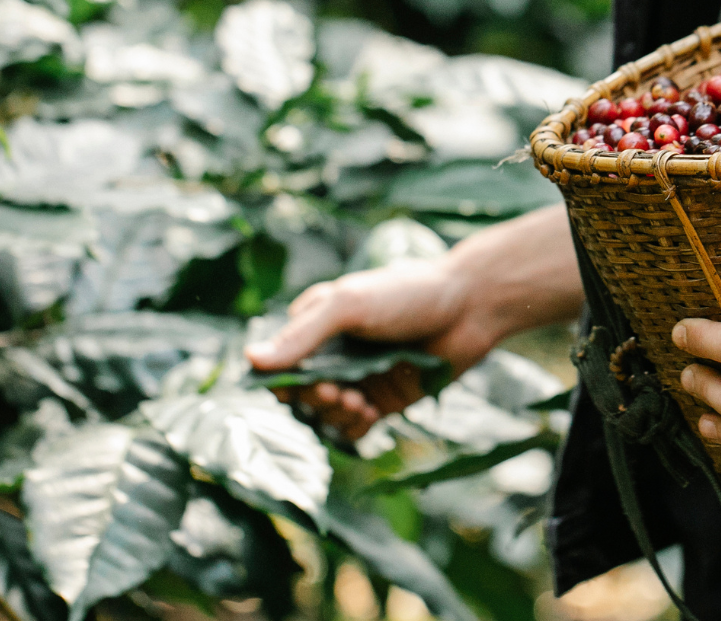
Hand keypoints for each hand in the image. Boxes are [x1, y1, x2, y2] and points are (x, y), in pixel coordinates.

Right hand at [245, 204, 582, 439]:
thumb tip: (251, 359)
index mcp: (316, 325)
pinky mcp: (385, 400)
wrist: (469, 306)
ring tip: (359, 403)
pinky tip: (371, 413)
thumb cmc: (406, 293)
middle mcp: (334, 354)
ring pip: (327, 414)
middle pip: (302, 394)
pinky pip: (357, 427)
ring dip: (335, 416)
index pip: (280, 364)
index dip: (282, 381)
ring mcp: (360, 379)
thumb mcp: (348, 304)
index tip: (297, 386)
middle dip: (314, 399)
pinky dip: (356, 428)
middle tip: (338, 393)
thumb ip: (303, 334)